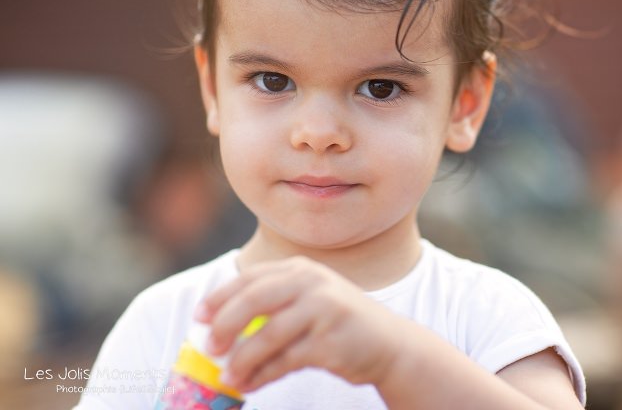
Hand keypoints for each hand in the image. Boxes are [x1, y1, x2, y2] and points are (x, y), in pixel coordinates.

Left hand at [195, 256, 404, 391]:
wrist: (390, 343)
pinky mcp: (330, 341)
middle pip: (254, 300)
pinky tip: (250, 385)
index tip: (198, 318)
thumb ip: (274, 304)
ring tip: (228, 377)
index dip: (220, 297)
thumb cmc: (339, 323)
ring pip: (268, 335)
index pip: (251, 278)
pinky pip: (285, 361)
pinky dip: (263, 375)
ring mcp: (324, 310)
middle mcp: (313, 283)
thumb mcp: (310, 299)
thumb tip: (220, 328)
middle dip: (225, 325)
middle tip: (208, 348)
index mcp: (302, 269)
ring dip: (242, 359)